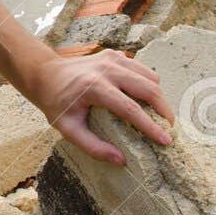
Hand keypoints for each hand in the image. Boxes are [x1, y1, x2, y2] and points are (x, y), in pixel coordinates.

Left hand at [25, 49, 173, 164]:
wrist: (46, 74)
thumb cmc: (56, 103)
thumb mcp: (68, 129)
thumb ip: (93, 147)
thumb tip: (121, 160)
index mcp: (94, 87)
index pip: (130, 108)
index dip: (150, 126)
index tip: (166, 140)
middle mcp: (106, 69)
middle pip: (148, 88)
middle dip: (164, 110)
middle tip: (169, 129)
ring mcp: (113, 58)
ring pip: (151, 77)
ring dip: (159, 97)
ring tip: (158, 116)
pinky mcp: (116, 55)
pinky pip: (143, 69)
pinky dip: (149, 85)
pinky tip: (143, 99)